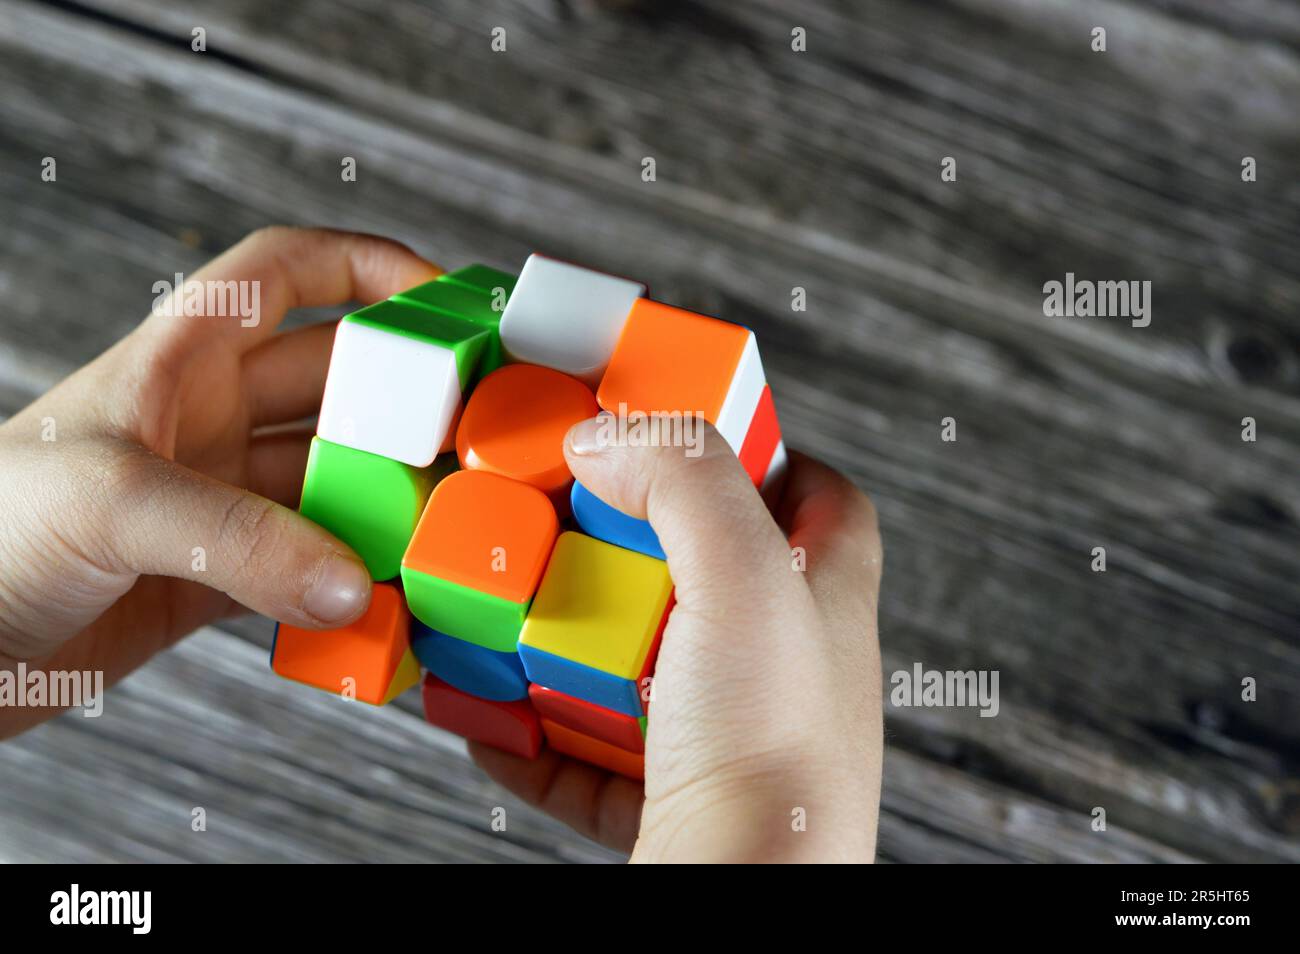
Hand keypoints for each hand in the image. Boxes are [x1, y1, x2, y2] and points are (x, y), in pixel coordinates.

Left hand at [0, 227, 439, 736]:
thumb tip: (353, 582)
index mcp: (178, 360)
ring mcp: (220, 501)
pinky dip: (356, 587)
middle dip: (408, 401)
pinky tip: (390, 603)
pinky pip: (311, 571)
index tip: (448, 303)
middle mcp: (208, 421)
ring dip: (391, 505)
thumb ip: (236, 539)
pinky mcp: (219, 580)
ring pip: (337, 483)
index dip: (369, 268)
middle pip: (339, 385)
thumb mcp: (107, 503)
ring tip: (447, 529)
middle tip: (479, 431)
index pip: (286, 273)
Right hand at [471, 423, 883, 861]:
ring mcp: (727, 738)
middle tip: (564, 523)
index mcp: (826, 601)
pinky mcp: (671, 802)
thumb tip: (606, 436)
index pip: (822, 500)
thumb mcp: (743, 577)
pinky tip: (489, 720)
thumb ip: (683, 480)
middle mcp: (784, 668)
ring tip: (505, 616)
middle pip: (706, 578)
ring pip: (635, 669)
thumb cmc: (773, 748)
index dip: (760, 454)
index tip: (683, 435)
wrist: (744, 899)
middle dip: (625, 549)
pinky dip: (535, 736)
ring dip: (562, 646)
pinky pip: (588, 757)